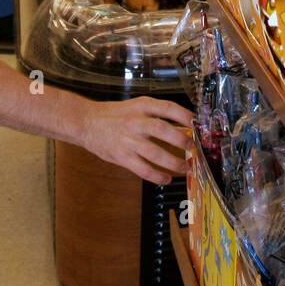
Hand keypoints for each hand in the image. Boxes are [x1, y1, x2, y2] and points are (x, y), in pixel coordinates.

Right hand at [79, 96, 194, 183]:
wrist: (86, 122)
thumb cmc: (116, 115)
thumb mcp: (137, 106)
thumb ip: (158, 115)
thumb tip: (185, 127)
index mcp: (142, 106)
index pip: (168, 108)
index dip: (185, 116)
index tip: (198, 124)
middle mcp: (136, 122)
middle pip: (163, 130)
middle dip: (182, 140)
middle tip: (194, 148)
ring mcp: (128, 140)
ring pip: (155, 153)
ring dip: (173, 162)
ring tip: (185, 167)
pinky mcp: (121, 156)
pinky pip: (143, 169)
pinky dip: (157, 176)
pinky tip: (166, 179)